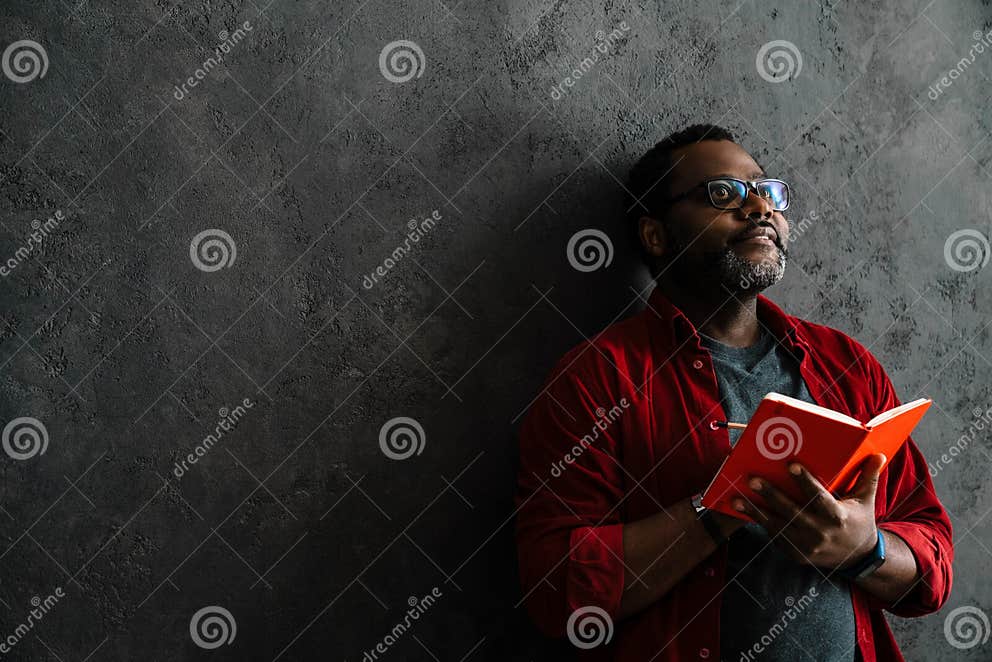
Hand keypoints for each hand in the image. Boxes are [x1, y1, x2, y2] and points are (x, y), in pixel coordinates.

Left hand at [731, 453, 885, 569]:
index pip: (819, 498)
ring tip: (736, 497)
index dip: (805, 482)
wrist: (858, 559)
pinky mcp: (795, 554)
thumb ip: (868, 478)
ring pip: (777, 526)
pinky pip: (774, 537)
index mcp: (838, 517)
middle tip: (752, 479)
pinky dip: (759, 523)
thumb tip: (879, 455)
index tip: (791, 465)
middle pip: (792, 512)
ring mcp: (806, 546)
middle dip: (771, 495)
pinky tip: (743, 510)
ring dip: (755, 511)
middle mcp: (820, 533)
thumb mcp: (866, 501)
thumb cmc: (859, 522)